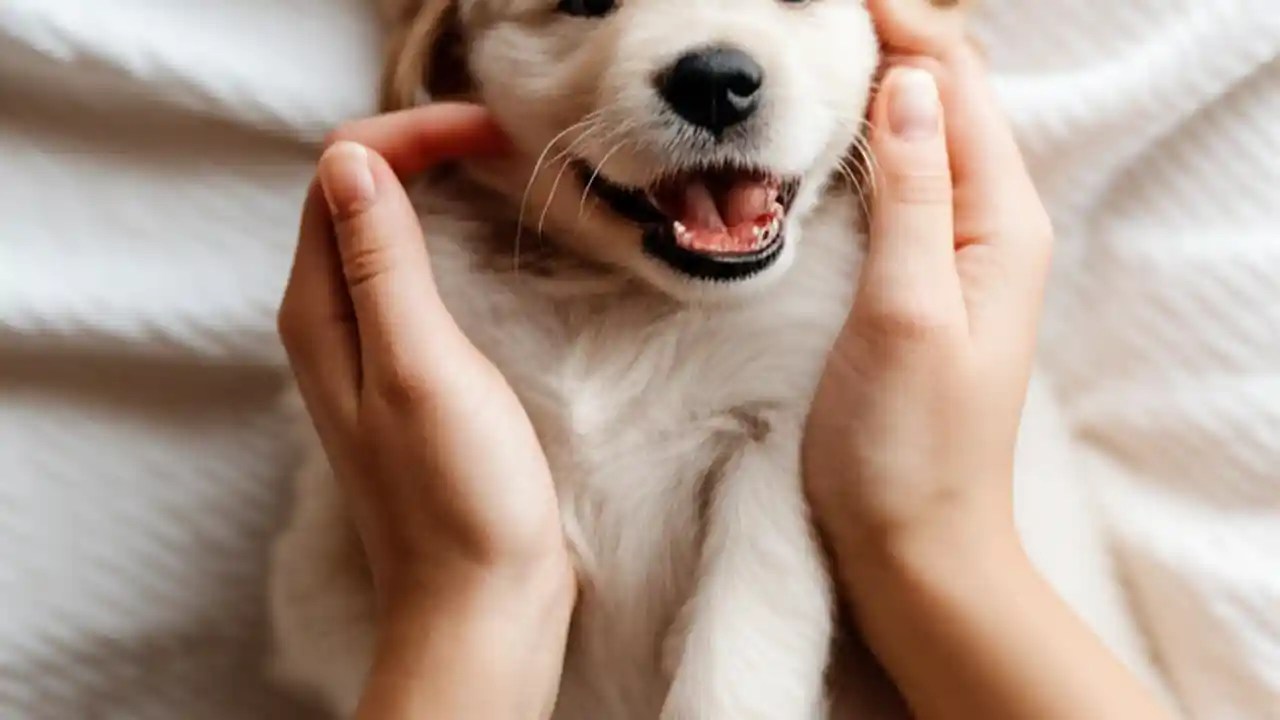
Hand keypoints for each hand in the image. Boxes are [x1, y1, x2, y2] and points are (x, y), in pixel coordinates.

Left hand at [278, 104, 573, 718]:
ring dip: (432, 188)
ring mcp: (368, 350)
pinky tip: (487, 242)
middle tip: (503, 139)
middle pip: (354, 197)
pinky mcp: (409, 373)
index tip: (491, 132)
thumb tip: (349, 161)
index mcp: (321, 313)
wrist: (481, 601)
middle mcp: (330, 324)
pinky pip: (410, 276)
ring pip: (382, 233)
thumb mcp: (419, 366)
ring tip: (500, 170)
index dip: (409, 137)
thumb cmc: (457, 496)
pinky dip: (446, 237)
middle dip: (419, 149)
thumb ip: (380, 263)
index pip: (340, 177)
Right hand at [803, 6, 1170, 717]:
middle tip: (803, 24)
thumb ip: (913, 196)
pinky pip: (897, 186)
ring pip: (918, 137)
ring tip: (807, 59)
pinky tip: (817, 139)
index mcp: (1002, 222)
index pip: (957, 84)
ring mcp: (954, 252)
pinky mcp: (917, 279)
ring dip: (871, 88)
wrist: (914, 541)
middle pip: (945, 98)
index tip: (826, 4)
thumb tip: (908, 83)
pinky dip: (859, 145)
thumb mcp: (908, 313)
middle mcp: (989, 225)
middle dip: (885, 44)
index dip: (899, 27)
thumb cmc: (910, 443)